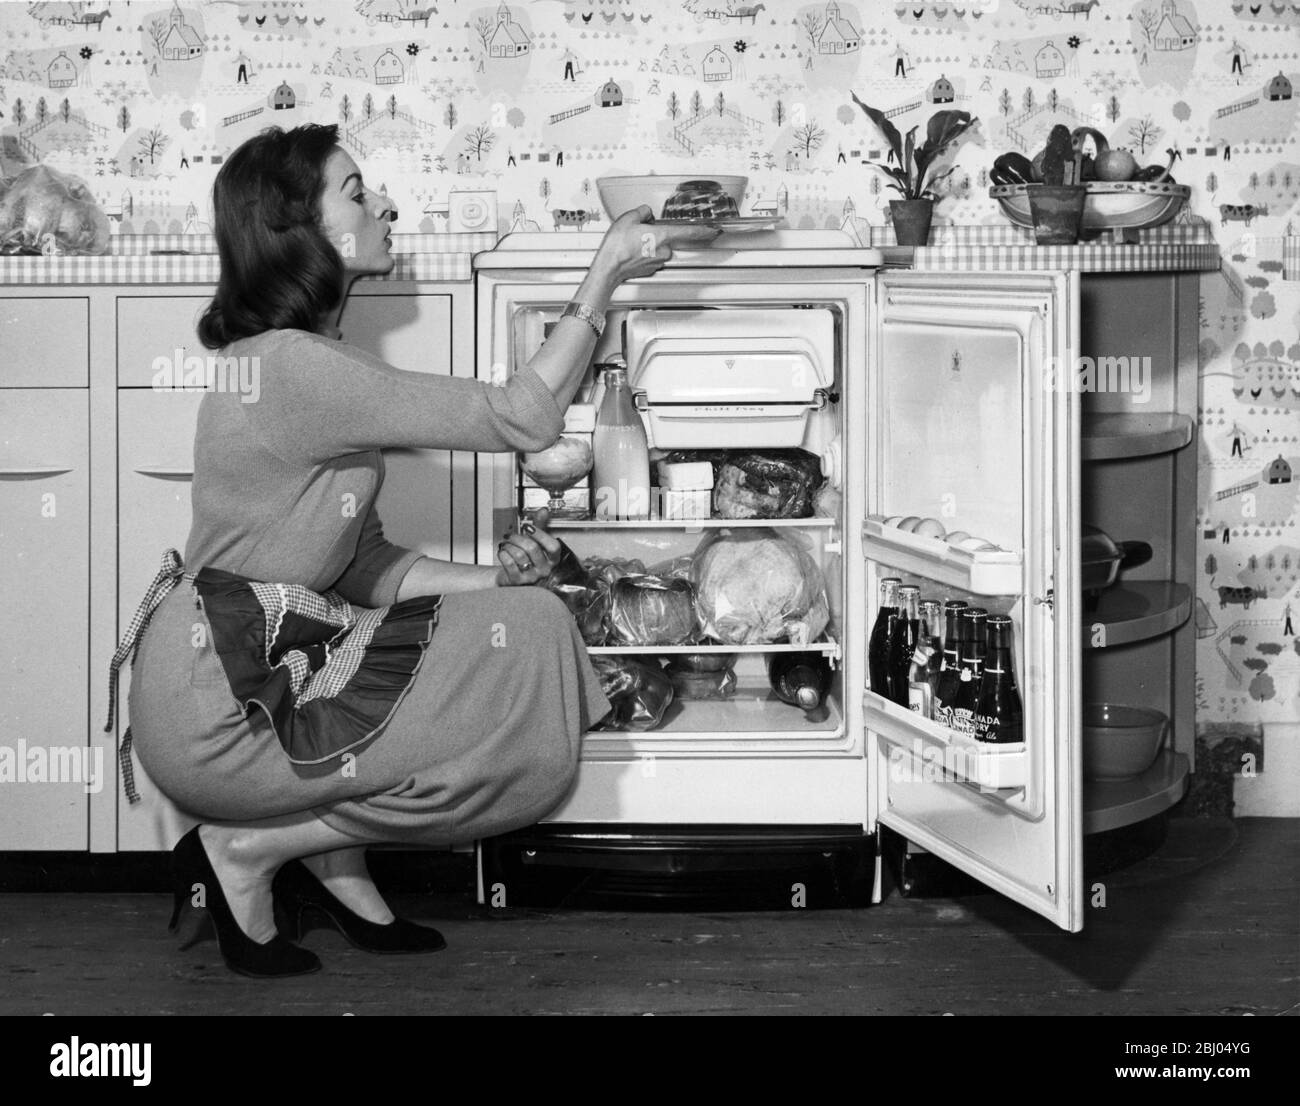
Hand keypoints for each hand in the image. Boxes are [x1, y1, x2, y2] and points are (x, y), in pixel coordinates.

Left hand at [494, 508, 563, 586]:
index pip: (553, 546)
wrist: (512, 575)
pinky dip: (503, 554)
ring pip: (519, 554)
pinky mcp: (518, 580)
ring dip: (509, 545)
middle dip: (518, 538)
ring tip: (507, 545)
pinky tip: (503, 553)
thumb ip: (539, 526)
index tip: (528, 527)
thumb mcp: (535, 541)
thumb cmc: (525, 558)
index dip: (540, 534)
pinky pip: (509, 562)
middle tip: (511, 535)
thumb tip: (543, 511)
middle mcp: (544, 569)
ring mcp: (532, 576)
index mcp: (552, 559)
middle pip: (532, 548)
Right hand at [593, 206, 720, 284]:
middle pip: (666, 237)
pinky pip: (651, 256)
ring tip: (631, 242)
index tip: (715, 230)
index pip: (690, 232)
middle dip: (655, 232)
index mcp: (662, 236)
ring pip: (658, 247)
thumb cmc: (617, 247)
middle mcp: (663, 251)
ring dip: (649, 243)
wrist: (608, 268)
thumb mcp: (628, 218)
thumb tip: (647, 214)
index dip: (705, 231)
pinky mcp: (650, 269)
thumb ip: (643, 212)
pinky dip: (643, 252)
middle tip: (638, 232)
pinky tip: (631, 250)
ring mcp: (657, 262)